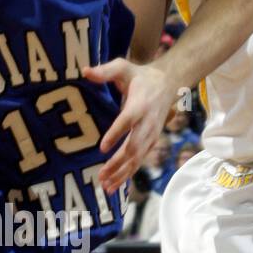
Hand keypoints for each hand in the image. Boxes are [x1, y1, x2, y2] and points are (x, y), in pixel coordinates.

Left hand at [83, 59, 174, 194]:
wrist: (168, 83)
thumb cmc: (140, 76)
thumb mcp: (123, 67)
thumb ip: (105, 71)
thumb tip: (85, 72)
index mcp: (140, 104)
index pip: (127, 121)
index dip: (115, 134)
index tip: (102, 148)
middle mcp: (148, 122)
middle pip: (133, 146)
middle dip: (117, 163)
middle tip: (101, 175)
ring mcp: (151, 134)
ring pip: (137, 158)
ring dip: (121, 173)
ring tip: (106, 186)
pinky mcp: (151, 142)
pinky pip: (139, 161)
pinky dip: (128, 174)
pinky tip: (114, 185)